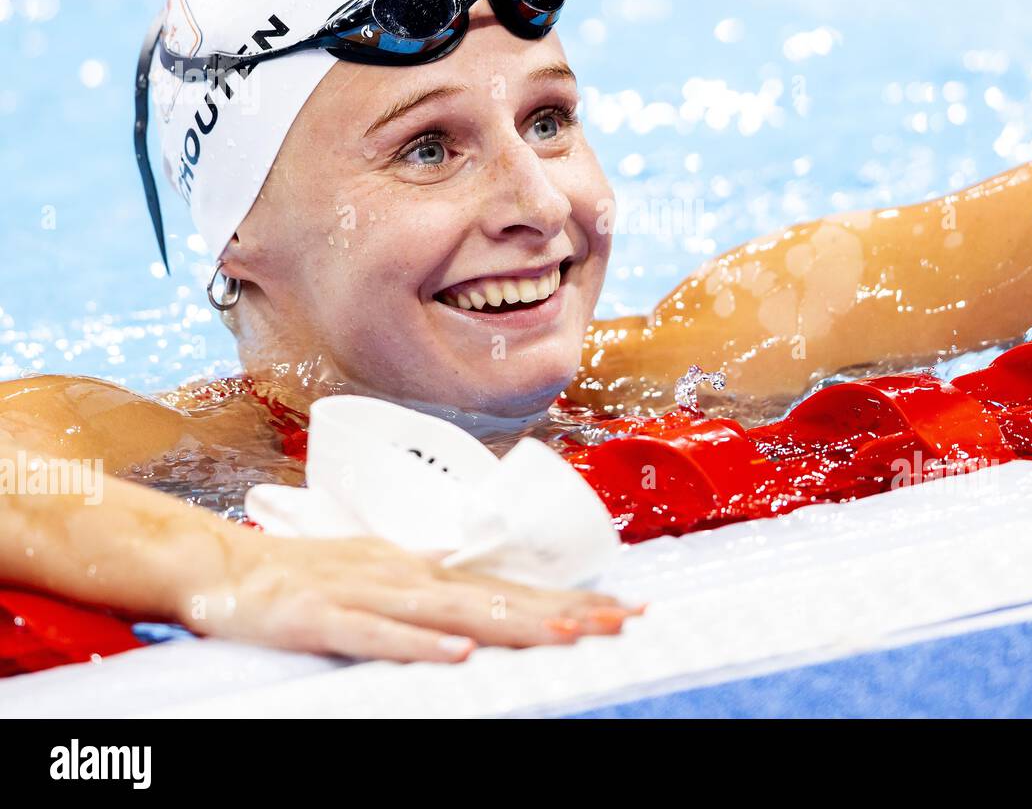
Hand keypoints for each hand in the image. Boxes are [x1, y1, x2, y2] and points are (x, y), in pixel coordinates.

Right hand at [180, 530, 640, 661]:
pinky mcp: (322, 618)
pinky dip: (417, 645)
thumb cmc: (301, 572)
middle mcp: (404, 575)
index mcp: (419, 567)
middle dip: (564, 610)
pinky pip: (376, 636)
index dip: (565, 598)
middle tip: (624, 620)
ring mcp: (365, 593)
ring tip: (567, 635)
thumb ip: (426, 585)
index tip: (621, 608)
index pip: (506, 586)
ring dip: (511, 624)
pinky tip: (456, 656)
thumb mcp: (375, 573)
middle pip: (496, 597)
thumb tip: (477, 593)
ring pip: (451, 612)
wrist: (218, 563)